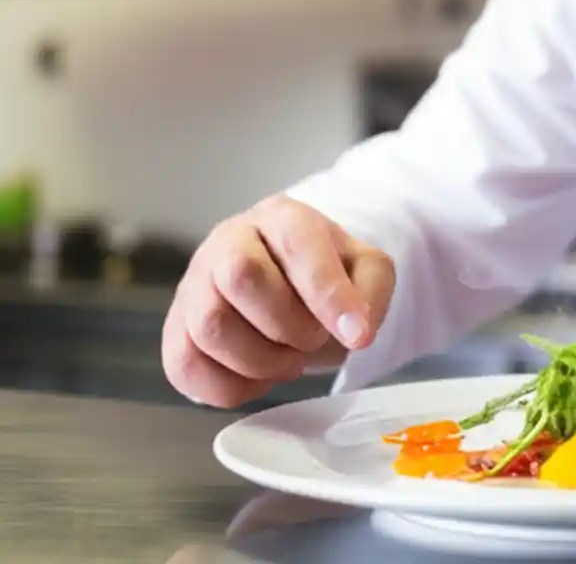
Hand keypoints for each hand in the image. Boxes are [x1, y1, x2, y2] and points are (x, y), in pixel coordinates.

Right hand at [162, 195, 394, 408]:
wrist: (286, 285)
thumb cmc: (324, 276)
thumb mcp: (365, 270)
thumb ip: (371, 289)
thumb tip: (356, 330)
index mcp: (282, 218)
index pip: (296, 244)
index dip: (327, 294)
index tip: (357, 336)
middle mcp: (229, 241)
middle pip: (240, 277)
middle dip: (289, 325)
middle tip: (311, 338)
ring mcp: (194, 284)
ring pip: (210, 326)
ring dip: (262, 360)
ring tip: (288, 358)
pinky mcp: (174, 329)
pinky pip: (184, 365)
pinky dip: (228, 387)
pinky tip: (257, 377)